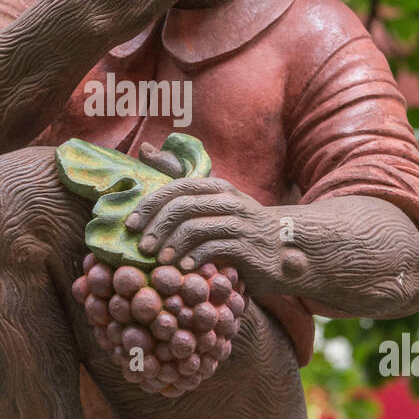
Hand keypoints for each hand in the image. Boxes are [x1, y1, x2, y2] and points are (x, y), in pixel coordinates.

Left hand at [124, 175, 280, 293]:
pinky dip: (194, 258)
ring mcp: (239, 222)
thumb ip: (184, 189)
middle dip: (157, 227)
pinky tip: (184, 267)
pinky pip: (214, 248)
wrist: (288, 247)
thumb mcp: (216, 204)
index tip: (130, 225)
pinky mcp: (247, 246)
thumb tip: (144, 150)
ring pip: (195, 227)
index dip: (149, 206)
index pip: (175, 189)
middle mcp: (227, 200)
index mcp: (216, 188)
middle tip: (142, 248)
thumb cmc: (242, 227)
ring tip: (160, 261)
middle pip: (182, 207)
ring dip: (172, 245)